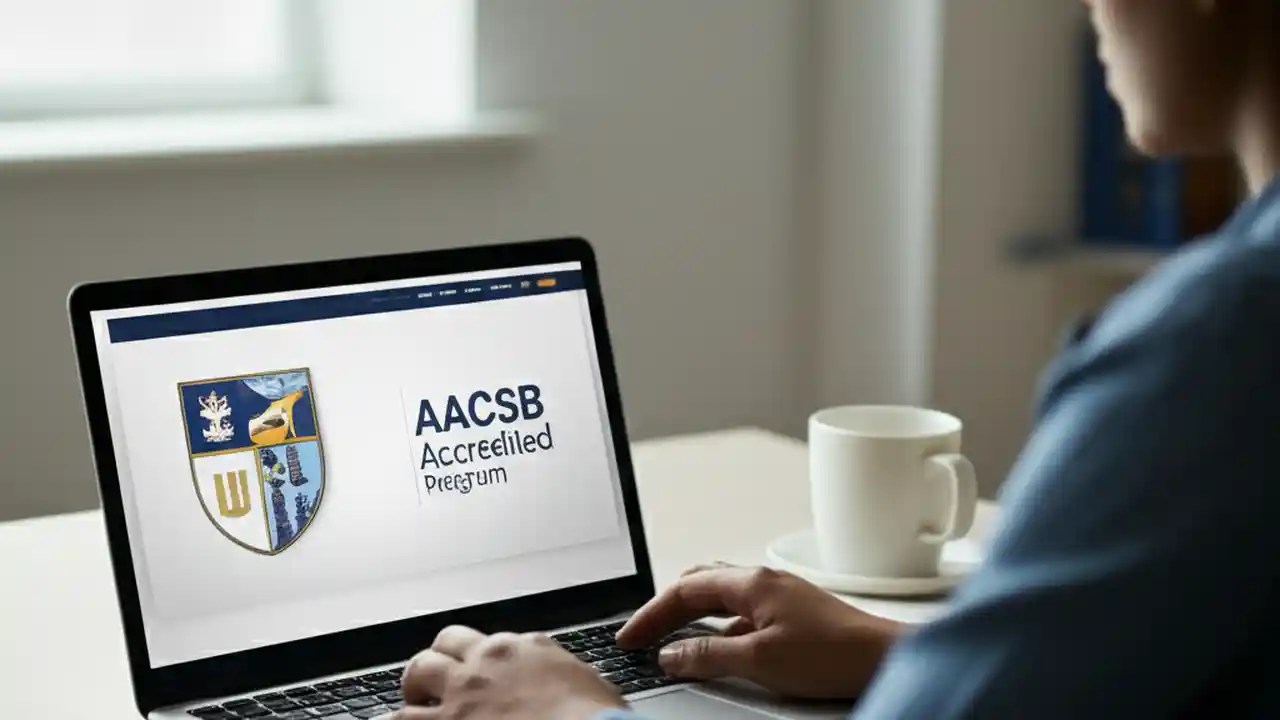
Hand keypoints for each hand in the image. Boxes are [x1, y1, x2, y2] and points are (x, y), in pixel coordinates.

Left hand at [395, 625, 625, 719]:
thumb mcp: (588, 686)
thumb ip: (561, 677)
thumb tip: (566, 687)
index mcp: (524, 650)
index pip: (489, 642)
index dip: (478, 659)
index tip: (478, 674)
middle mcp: (486, 663)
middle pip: (444, 646)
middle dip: (438, 664)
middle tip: (435, 687)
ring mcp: (460, 695)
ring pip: (415, 676)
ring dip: (412, 695)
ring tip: (410, 712)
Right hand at [616, 564, 903, 698]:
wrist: (882, 658)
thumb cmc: (832, 653)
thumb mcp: (759, 659)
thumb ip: (709, 656)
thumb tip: (672, 654)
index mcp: (750, 582)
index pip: (684, 590)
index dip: (651, 614)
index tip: (630, 636)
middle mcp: (762, 580)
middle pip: (699, 583)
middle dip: (666, 607)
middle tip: (644, 633)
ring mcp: (779, 594)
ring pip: (721, 596)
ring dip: (691, 615)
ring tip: (672, 639)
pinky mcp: (792, 612)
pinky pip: (741, 613)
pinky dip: (718, 628)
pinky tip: (719, 650)